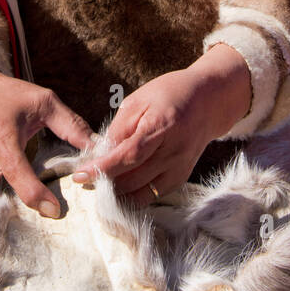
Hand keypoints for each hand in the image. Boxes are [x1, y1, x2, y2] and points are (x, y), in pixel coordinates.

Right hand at [0, 59, 94, 217]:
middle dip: (0, 221)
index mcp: (4, 140)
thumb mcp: (42, 102)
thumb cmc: (6, 95)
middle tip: (26, 232)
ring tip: (16, 226)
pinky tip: (4, 209)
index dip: (35, 196)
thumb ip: (71, 125)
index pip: (17, 174)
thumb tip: (96, 145)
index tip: (53, 211)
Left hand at [71, 44, 251, 205]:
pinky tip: (120, 187)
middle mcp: (173, 152)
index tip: (80, 175)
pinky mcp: (181, 177)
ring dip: (116, 194)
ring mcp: (179, 168)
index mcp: (161, 127)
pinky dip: (133, 196)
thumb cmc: (170, 94)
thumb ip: (119, 128)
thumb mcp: (139, 100)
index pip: (127, 156)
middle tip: (86, 178)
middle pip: (132, 180)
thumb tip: (100, 154)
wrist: (209, 101)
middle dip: (104, 183)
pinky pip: (152, 195)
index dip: (102, 169)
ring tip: (99, 184)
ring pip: (141, 194)